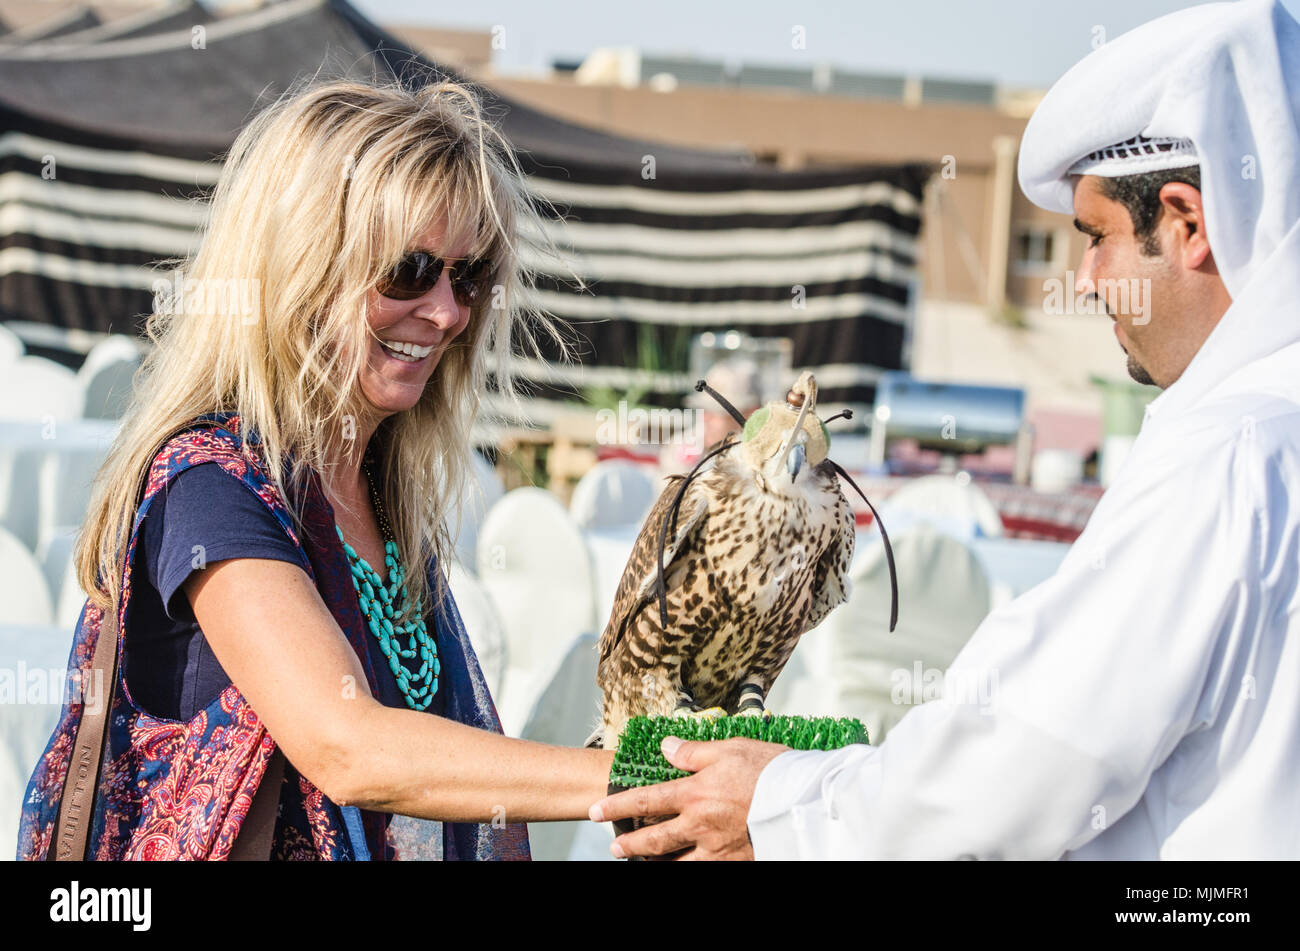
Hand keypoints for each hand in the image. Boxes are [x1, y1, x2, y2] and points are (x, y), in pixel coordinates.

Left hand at [588, 735, 788, 859]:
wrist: (804, 801)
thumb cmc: (770, 770)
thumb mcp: (730, 748)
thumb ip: (693, 751)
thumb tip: (665, 747)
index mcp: (695, 793)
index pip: (645, 800)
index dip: (617, 807)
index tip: (595, 811)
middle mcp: (700, 825)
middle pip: (653, 841)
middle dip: (629, 846)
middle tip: (614, 848)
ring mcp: (716, 849)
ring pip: (675, 864)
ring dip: (654, 863)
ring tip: (641, 862)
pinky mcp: (734, 863)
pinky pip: (702, 871)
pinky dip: (686, 869)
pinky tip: (682, 866)